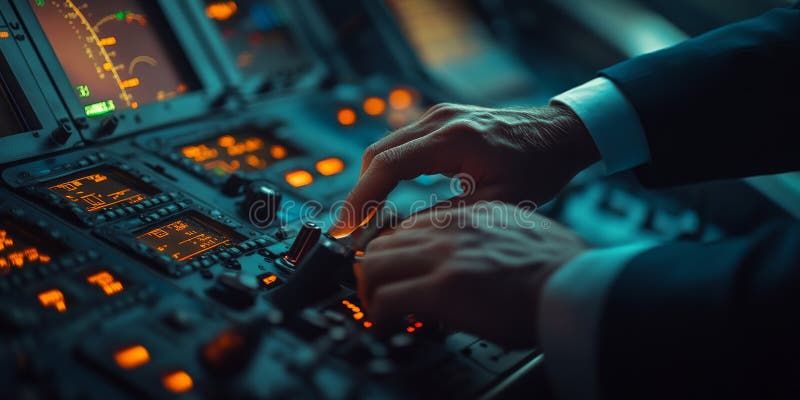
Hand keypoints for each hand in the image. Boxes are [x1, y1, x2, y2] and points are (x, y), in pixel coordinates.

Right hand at [330, 103, 599, 236]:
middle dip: (359, 193)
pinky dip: (387, 170)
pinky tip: (386, 197)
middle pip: (377, 154)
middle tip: (350, 230)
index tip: (346, 228)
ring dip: (370, 182)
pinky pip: (400, 144)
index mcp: (454, 139)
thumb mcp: (498, 202)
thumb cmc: (537, 168)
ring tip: (364, 219)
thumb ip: (449, 216)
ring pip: (385, 147)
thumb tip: (403, 235)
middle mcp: (440, 120)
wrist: (557, 134)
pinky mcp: (440, 119)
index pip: (388, 166)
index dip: (361, 199)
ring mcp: (438, 115)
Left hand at [357, 203, 588, 346]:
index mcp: (470, 215)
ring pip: (376, 264)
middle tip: (378, 293)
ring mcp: (444, 255)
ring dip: (372, 291)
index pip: (410, 225)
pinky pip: (387, 298)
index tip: (395, 270)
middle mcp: (451, 229)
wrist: (578, 286)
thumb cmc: (560, 269)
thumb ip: (488, 237)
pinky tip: (386, 326)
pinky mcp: (442, 287)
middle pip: (385, 241)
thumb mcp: (519, 234)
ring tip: (378, 312)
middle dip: (376, 270)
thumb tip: (475, 259)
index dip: (396, 252)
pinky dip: (378, 315)